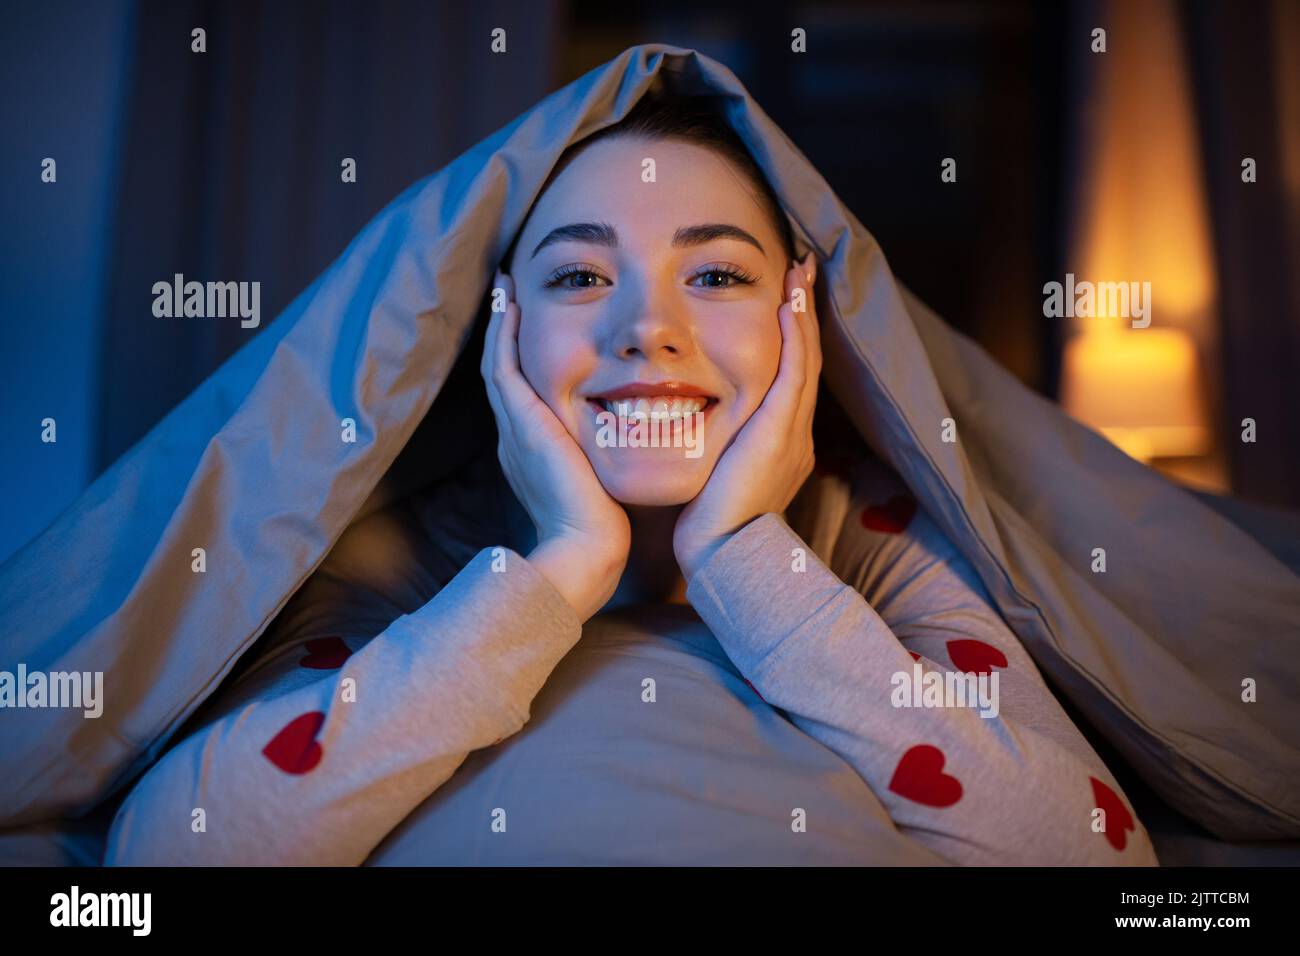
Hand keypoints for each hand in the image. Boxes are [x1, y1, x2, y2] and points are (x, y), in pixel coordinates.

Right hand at [480, 269, 629, 620]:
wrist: (585, 549)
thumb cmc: (605, 525)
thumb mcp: (602, 482)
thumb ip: (606, 458)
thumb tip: (631, 441)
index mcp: (533, 453)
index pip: (523, 395)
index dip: (524, 360)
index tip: (535, 331)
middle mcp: (515, 438)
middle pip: (503, 373)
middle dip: (505, 335)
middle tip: (509, 296)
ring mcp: (514, 430)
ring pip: (497, 364)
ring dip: (499, 324)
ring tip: (506, 288)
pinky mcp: (522, 423)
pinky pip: (502, 366)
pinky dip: (503, 333)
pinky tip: (510, 302)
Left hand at [673, 253, 821, 579]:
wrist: (720, 560)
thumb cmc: (703, 528)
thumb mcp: (708, 478)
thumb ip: (705, 449)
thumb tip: (679, 428)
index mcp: (778, 446)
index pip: (787, 378)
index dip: (787, 337)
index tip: (782, 301)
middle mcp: (794, 435)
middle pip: (805, 360)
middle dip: (802, 314)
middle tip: (800, 271)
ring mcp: (793, 433)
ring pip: (805, 359)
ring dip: (802, 313)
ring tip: (799, 273)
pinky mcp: (781, 433)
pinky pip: (794, 372)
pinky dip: (794, 336)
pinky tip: (789, 304)